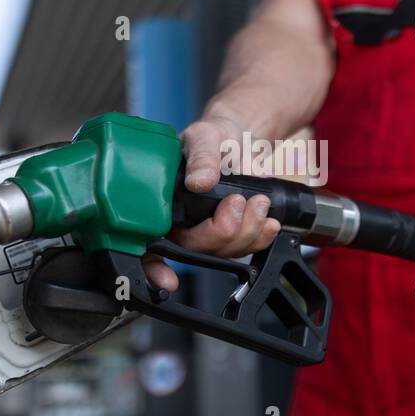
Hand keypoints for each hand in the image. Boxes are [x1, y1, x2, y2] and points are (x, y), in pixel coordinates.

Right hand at [140, 113, 280, 293]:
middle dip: (223, 232)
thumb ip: (202, 156)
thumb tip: (200, 180)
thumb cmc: (213, 137)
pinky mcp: (231, 233)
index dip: (153, 267)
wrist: (240, 139)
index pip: (147, 245)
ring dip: (247, 231)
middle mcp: (181, 223)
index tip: (166, 279)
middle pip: (195, 250)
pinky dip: (260, 236)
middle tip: (238, 202)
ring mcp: (207, 230)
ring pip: (223, 252)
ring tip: (258, 202)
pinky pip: (244, 248)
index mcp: (162, 204)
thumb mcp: (204, 136)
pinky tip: (267, 221)